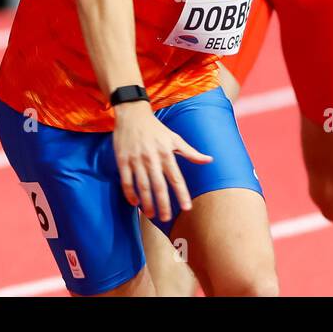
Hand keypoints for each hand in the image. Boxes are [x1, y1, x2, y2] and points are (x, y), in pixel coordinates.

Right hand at [113, 101, 212, 221]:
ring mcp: (136, 160)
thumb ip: (191, 152)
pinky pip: (126, 181)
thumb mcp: (175, 138)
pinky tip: (135, 203)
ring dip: (147, 202)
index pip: (176, 178)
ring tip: (151, 215)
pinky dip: (130, 193)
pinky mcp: (123, 160)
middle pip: (159, 186)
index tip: (187, 208)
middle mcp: (152, 158)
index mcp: (166, 154)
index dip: (182, 194)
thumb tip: (209, 160)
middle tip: (167, 218)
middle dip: (163, 204)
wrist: (132, 113)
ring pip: (142, 186)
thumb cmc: (156, 128)